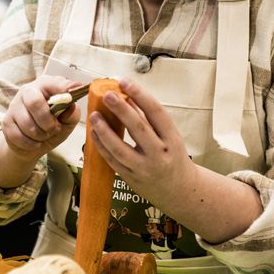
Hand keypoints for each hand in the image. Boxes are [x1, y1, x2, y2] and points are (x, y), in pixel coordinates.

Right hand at [1, 75, 82, 162]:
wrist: (34, 145)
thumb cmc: (52, 127)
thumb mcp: (68, 121)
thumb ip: (72, 113)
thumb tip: (71, 107)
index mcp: (46, 86)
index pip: (54, 83)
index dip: (63, 87)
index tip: (74, 89)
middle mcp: (28, 91)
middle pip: (34, 102)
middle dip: (47, 121)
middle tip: (54, 128)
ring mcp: (14, 105)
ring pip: (27, 123)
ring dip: (40, 135)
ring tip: (44, 135)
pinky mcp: (6, 122)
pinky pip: (18, 136)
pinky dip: (31, 144)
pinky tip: (34, 142)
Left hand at [88, 78, 195, 210]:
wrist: (179, 191)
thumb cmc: (174, 158)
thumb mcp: (170, 137)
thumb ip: (151, 120)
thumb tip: (128, 97)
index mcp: (172, 139)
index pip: (156, 112)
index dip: (140, 95)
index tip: (125, 82)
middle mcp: (160, 154)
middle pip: (138, 128)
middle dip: (121, 109)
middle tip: (107, 95)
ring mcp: (144, 168)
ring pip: (120, 148)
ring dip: (104, 131)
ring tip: (94, 116)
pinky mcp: (131, 178)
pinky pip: (113, 161)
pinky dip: (102, 147)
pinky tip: (94, 133)